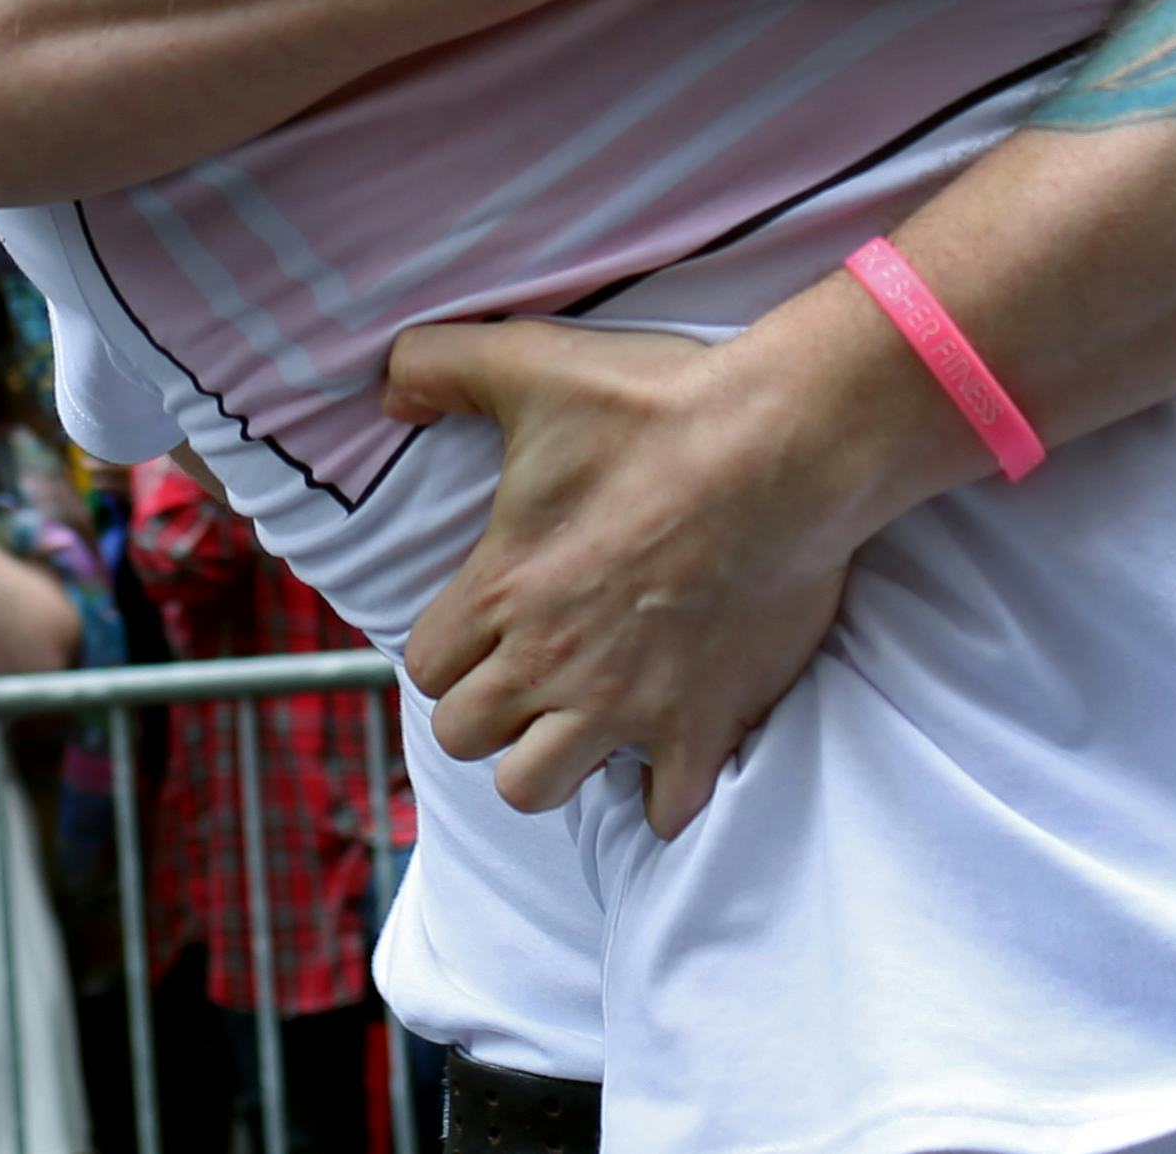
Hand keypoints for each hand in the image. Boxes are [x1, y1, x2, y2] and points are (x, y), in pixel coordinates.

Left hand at [388, 320, 859, 836]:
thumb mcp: (533, 363)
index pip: (426, 666)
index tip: (489, 621)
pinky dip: (659, 794)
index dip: (452, 645)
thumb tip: (390, 389)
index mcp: (504, 590)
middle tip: (533, 666)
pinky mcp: (701, 723)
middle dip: (489, 706)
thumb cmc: (660, 408)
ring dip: (549, 759)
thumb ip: (440, 364)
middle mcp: (551, 662)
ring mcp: (626, 704)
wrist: (786, 446)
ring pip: (532, 788)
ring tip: (580, 716)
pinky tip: (666, 749)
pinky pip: (662, 812)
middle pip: (465, 736)